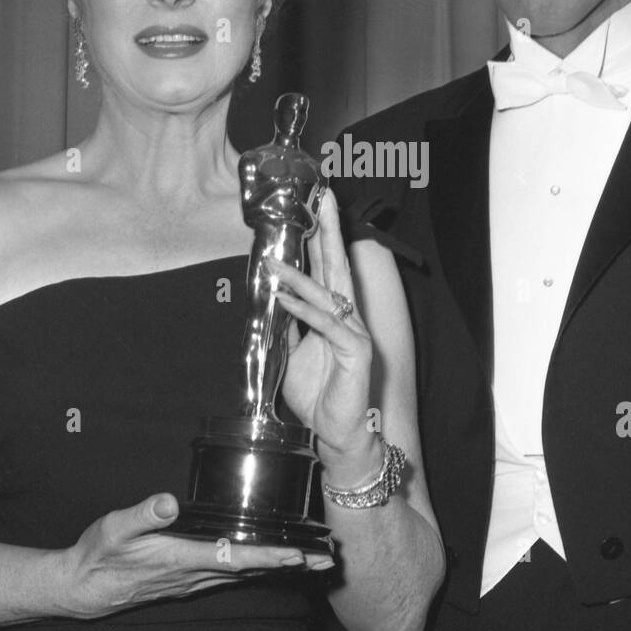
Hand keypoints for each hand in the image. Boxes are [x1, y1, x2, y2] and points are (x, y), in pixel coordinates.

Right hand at [59, 492, 333, 618]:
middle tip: (326, 560)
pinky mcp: (189, 580)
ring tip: (312, 561)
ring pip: (245, 575)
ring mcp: (193, 580)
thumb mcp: (112, 529)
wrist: (80, 589)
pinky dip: (257, 569)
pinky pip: (232, 575)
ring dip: (278, 568)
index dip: (268, 555)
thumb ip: (141, 515)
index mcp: (180, 558)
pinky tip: (271, 563)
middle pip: (250, 569)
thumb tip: (168, 503)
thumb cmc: (97, 555)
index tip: (297, 553)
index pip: (234, 557)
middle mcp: (193, 574)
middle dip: (288, 565)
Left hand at [273, 190, 381, 484]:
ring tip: (275, 259)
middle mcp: (348, 316)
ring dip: (299, 275)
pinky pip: (326, 325)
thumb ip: (290, 326)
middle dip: (329, 230)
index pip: (328, 268)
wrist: (335, 433)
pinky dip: (303, 311)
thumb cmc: (319, 395)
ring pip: (326, 294)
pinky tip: (284, 298)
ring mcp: (354, 332)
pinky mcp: (356, 351)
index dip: (322, 237)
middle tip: (324, 197)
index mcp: (336, 314)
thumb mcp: (294, 354)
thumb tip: (275, 301)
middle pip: (337, 266)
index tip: (316, 205)